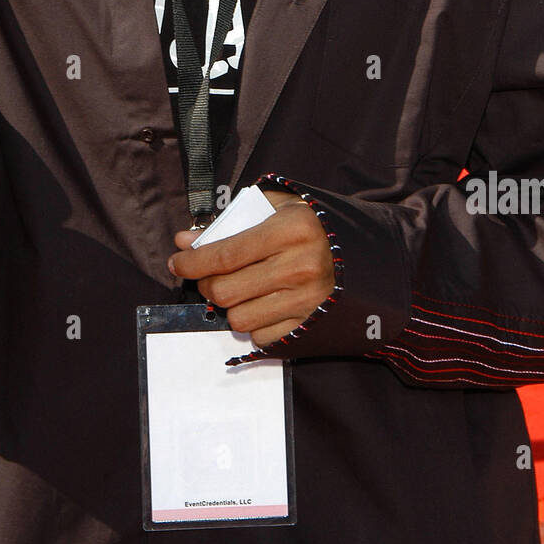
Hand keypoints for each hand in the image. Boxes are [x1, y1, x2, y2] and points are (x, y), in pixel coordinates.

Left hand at [169, 188, 334, 347]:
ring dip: (229, 305)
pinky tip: (263, 303)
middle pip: (225, 291)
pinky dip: (253, 323)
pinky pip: (260, 336)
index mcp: (291, 230)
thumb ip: (228, 220)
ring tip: (239, 288)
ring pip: (238, 318)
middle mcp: (300, 267)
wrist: (366, 254)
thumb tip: (185, 240)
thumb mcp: (277, 207)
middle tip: (208, 275)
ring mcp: (307, 301)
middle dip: (206, 284)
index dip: (193, 261)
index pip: (225, 253)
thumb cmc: (313, 225)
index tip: (177, 262)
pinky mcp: (310, 325)